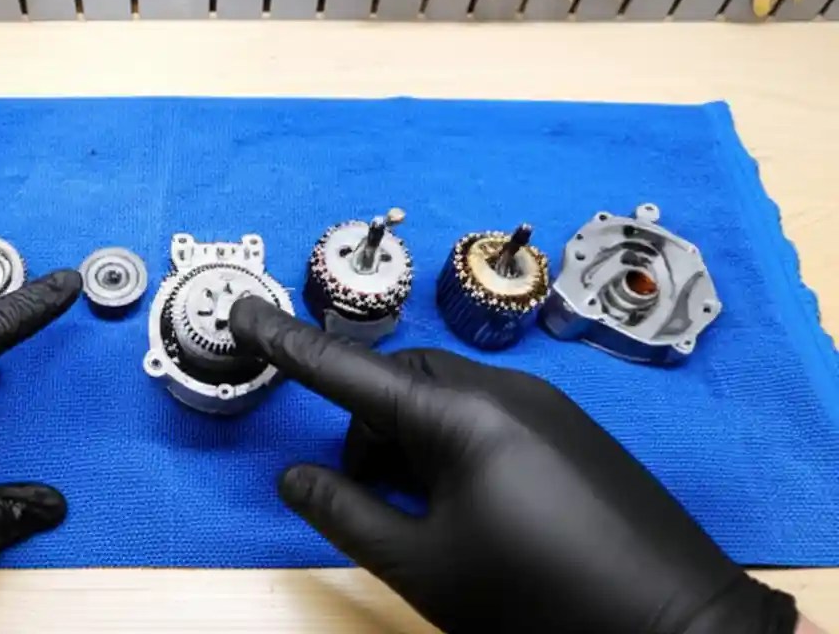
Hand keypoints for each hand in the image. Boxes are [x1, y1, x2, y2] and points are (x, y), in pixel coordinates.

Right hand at [230, 298, 798, 633]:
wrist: (674, 625)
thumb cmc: (537, 601)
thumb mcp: (423, 567)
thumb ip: (346, 514)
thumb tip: (295, 478)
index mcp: (458, 417)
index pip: (348, 370)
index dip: (287, 344)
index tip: (243, 314)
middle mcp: (503, 391)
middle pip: (400, 379)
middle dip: (369, 425)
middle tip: (375, 495)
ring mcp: (545, 405)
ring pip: (446, 397)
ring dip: (414, 440)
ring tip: (434, 516)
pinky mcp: (573, 429)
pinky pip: (491, 414)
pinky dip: (457, 447)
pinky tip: (478, 510)